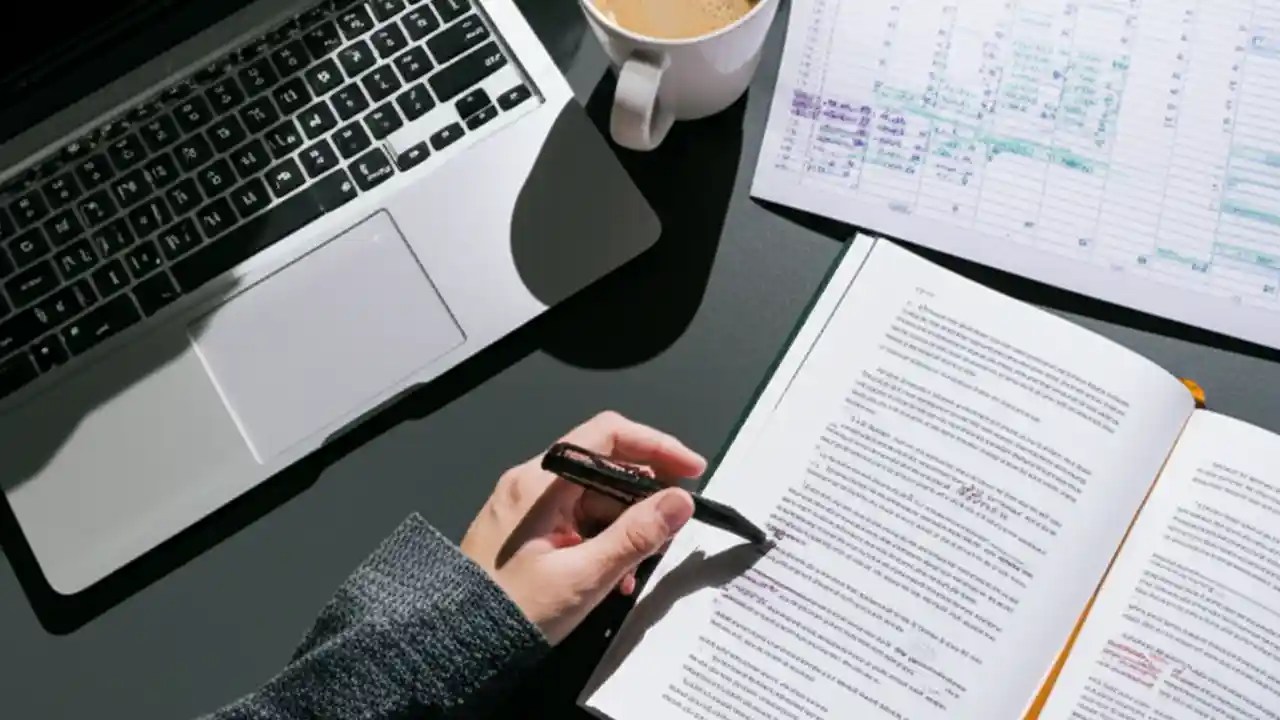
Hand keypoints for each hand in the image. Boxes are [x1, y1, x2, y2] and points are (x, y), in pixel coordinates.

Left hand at [460, 411, 705, 644]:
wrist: (454, 647)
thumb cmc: (512, 610)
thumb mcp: (583, 576)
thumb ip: (635, 536)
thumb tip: (679, 501)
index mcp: (538, 482)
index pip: (606, 435)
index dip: (655, 446)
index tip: (692, 469)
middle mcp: (531, 484)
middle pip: (604, 468)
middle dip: (643, 498)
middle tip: (671, 530)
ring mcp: (527, 508)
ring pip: (594, 499)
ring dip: (625, 528)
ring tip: (637, 568)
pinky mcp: (528, 531)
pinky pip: (577, 522)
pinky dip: (603, 542)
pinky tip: (614, 577)